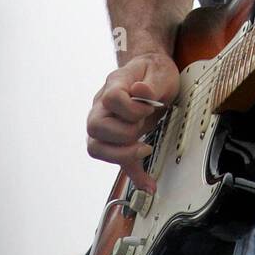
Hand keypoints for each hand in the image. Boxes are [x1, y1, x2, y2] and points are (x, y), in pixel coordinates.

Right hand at [86, 53, 179, 191]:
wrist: (151, 72)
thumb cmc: (153, 71)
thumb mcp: (160, 72)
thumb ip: (152, 83)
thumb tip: (141, 91)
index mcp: (114, 84)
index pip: (111, 99)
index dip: (131, 107)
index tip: (150, 107)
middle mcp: (102, 105)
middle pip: (95, 126)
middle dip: (124, 132)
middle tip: (144, 126)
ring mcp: (105, 123)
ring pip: (95, 147)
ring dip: (121, 154)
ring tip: (144, 150)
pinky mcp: (115, 139)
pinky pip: (117, 161)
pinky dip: (133, 174)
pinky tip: (148, 183)